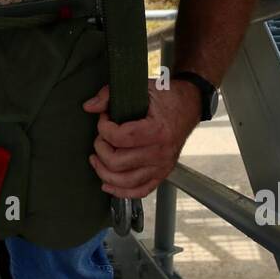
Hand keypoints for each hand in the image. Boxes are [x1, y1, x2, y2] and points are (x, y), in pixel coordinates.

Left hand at [82, 80, 202, 198]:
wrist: (189, 105)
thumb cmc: (167, 96)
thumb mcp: (141, 87)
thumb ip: (111, 95)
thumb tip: (89, 107)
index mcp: (157, 130)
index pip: (119, 138)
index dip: (103, 128)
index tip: (104, 118)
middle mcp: (160, 152)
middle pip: (117, 162)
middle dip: (101, 149)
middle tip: (101, 137)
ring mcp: (162, 166)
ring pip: (124, 181)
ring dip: (104, 171)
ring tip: (97, 158)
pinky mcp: (162, 173)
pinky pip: (140, 191)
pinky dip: (121, 191)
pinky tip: (107, 184)